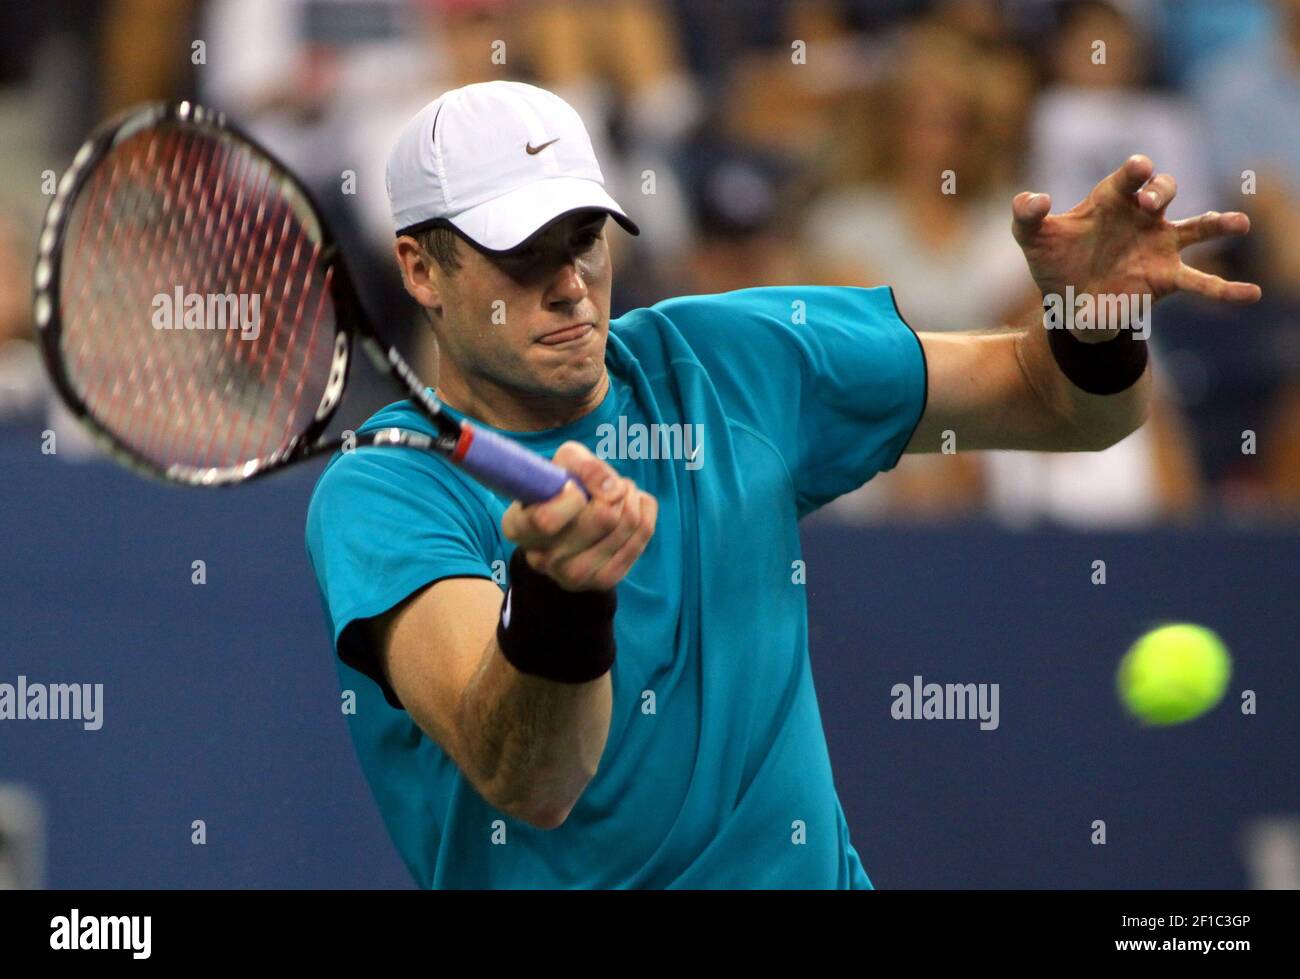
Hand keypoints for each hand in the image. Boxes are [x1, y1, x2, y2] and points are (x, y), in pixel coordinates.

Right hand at [501, 441, 657, 591]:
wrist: (569, 530)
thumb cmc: (560, 489)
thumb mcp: (561, 465)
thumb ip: (582, 465)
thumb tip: (611, 488)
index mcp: (518, 528)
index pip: (546, 520)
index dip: (572, 496)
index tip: (575, 486)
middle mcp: (541, 559)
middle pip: (603, 517)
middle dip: (615, 488)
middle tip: (609, 483)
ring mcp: (573, 576)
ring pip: (627, 523)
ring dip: (630, 495)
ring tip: (619, 492)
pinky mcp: (603, 580)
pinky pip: (643, 533)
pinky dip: (644, 509)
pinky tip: (631, 506)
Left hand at [1011, 155, 1261, 314]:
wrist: (1065, 303)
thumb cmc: (1054, 260)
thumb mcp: (1031, 236)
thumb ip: (1025, 214)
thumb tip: (1034, 199)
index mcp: (1113, 200)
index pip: (1130, 177)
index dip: (1136, 170)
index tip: (1137, 170)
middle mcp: (1142, 218)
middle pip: (1164, 190)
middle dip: (1161, 191)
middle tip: (1150, 204)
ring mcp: (1159, 246)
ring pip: (1197, 228)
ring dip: (1219, 224)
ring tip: (1240, 223)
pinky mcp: (1166, 278)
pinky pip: (1202, 282)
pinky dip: (1227, 290)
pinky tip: (1251, 294)